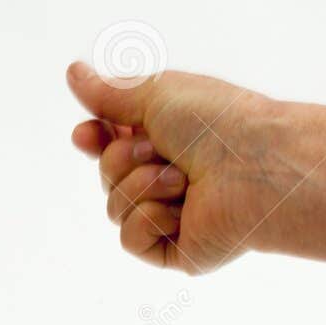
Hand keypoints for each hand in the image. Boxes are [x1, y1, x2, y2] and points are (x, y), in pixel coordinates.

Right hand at [67, 61, 273, 274]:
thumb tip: (73, 73)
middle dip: (123, 160)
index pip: (111, 143)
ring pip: (115, 207)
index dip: (95, 139)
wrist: (252, 166)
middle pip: (106, 176)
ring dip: (141, 186)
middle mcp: (167, 177)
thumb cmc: (216, 123)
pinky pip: (130, 239)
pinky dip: (148, 220)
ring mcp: (171, 217)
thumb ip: (110, 94)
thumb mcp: (154, 94)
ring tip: (182, 180)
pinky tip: (181, 211)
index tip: (85, 134)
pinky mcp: (175, 251)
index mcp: (166, 139)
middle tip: (158, 150)